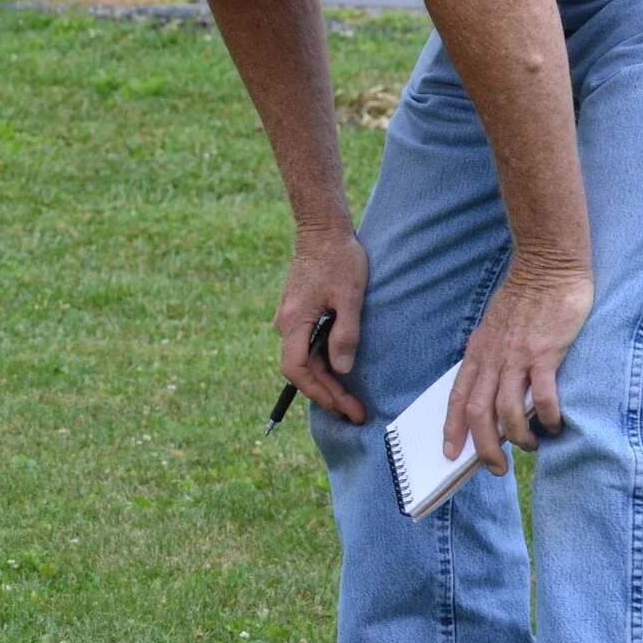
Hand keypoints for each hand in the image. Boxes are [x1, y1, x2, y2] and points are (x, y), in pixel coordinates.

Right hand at [276, 224, 367, 423]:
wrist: (321, 230)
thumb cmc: (339, 258)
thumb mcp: (350, 296)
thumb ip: (346, 334)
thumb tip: (342, 369)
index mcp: (294, 322)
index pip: (297, 371)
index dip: (320, 393)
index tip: (344, 408)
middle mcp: (286, 324)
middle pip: (302, 370)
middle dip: (328, 394)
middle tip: (356, 412)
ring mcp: (290, 318)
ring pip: (304, 360)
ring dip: (326, 382)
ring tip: (350, 399)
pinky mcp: (298, 313)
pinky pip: (306, 347)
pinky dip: (322, 365)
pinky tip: (339, 372)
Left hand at [444, 261, 592, 470]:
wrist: (548, 264)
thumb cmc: (527, 299)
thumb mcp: (497, 329)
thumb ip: (494, 358)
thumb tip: (497, 395)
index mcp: (477, 353)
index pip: (456, 397)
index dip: (451, 429)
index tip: (449, 454)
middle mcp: (491, 357)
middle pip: (477, 412)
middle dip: (483, 447)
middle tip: (496, 468)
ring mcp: (517, 356)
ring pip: (506, 410)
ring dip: (517, 437)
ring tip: (530, 447)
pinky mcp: (545, 352)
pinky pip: (542, 395)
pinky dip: (547, 417)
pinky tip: (555, 425)